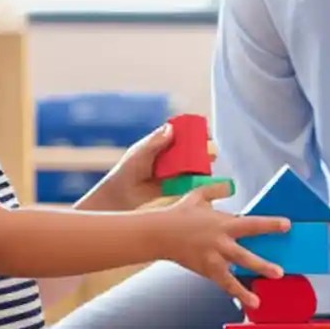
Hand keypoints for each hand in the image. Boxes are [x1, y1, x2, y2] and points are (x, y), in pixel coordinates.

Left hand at [95, 123, 217, 209]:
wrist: (118, 199)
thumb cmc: (124, 174)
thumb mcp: (138, 154)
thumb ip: (154, 142)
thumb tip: (171, 128)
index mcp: (159, 146)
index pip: (180, 136)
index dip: (193, 134)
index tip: (205, 133)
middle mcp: (167, 160)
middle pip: (189, 152)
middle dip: (202, 151)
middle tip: (211, 152)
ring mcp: (171, 175)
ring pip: (191, 168)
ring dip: (202, 166)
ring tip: (209, 167)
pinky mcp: (173, 189)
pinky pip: (189, 184)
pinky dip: (197, 182)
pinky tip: (203, 181)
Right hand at [156, 181, 287, 308]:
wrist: (157, 234)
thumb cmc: (178, 214)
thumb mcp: (199, 195)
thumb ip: (217, 190)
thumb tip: (230, 185)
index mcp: (222, 224)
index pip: (252, 224)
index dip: (270, 224)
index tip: (287, 225)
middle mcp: (219, 244)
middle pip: (243, 256)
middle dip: (261, 265)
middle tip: (280, 272)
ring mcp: (211, 260)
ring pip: (230, 278)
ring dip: (244, 290)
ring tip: (258, 301)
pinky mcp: (204, 271)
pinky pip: (221, 284)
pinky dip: (233, 293)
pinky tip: (247, 301)